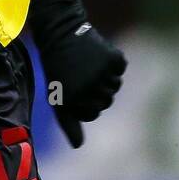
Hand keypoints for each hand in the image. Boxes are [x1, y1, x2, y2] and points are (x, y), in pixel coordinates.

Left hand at [39, 22, 126, 148]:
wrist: (60, 33)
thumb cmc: (58, 69)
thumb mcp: (58, 96)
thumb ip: (68, 122)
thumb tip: (78, 146)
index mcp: (73, 99)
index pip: (92, 114)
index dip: (84, 104)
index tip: (74, 89)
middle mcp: (88, 88)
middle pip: (106, 102)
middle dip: (96, 92)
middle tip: (82, 75)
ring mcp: (102, 73)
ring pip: (115, 87)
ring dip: (105, 78)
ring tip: (88, 66)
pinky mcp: (113, 59)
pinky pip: (120, 70)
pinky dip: (112, 64)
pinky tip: (97, 56)